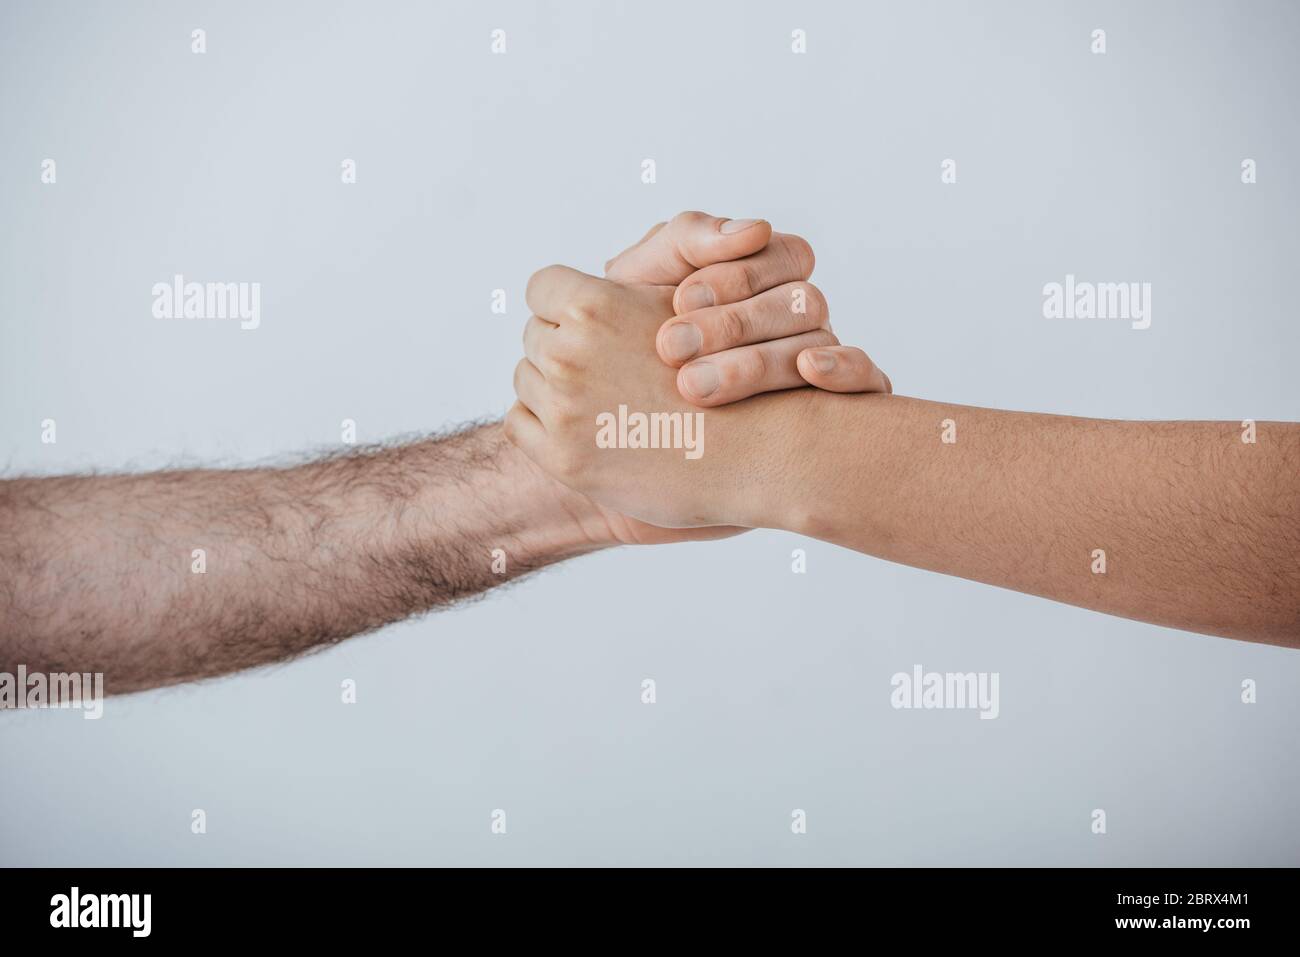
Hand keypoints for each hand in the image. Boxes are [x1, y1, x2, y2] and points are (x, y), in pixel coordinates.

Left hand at [507, 266, 812, 530]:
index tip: (589, 322)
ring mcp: (562, 408)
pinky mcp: (560, 456)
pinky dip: (542, 427)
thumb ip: (631, 286)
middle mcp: (571, 354)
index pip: (542, 287)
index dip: (566, 302)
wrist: (753, 452)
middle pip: (534, 334)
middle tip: (606, 368)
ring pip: (526, 378)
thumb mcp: (685, 303)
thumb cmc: (726, 373)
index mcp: (594, 305)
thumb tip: (598, 275)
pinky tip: (589, 429)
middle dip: (563, 346)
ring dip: (552, 387)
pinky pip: (518, 424)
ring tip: (604, 400)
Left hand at [604, 212, 891, 405]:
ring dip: (758, 362)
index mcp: (770, 272)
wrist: (618, 400)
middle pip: (801, 304)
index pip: (785, 257)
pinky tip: (807, 371)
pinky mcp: (838, 405)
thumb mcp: (648, 271)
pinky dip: (845, 370)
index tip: (681, 297)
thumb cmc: (634, 325)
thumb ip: (693, 237)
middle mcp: (801, 314)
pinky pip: (867, 381)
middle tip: (672, 346)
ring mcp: (822, 357)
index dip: (737, 276)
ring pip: (817, 345)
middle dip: (735, 324)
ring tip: (694, 385)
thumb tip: (752, 230)